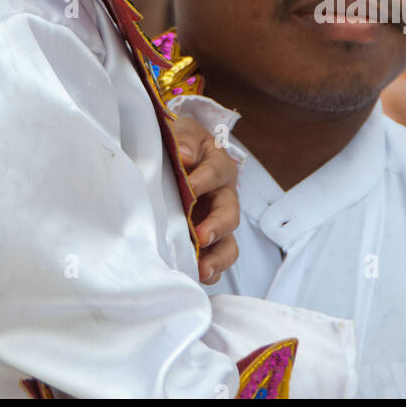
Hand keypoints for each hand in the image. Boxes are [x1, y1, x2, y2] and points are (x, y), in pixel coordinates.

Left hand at [171, 114, 239, 285]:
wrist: (175, 155)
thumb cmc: (181, 143)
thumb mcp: (183, 131)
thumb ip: (185, 139)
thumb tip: (185, 156)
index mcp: (219, 167)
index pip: (215, 173)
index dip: (203, 181)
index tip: (189, 188)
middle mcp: (224, 197)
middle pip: (230, 215)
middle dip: (216, 227)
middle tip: (200, 236)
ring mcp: (217, 222)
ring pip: (228, 244)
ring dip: (217, 258)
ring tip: (202, 269)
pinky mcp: (208, 241)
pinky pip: (214, 259)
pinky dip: (208, 270)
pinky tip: (193, 275)